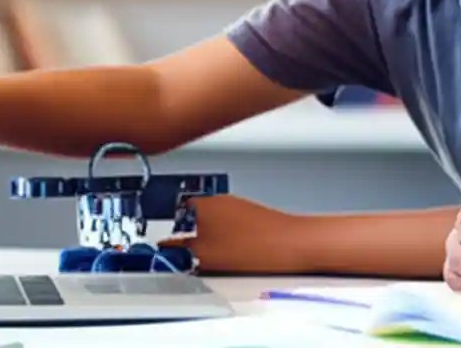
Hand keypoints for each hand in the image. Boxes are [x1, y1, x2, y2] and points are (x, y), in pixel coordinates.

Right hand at [160, 195, 302, 273]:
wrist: (294, 245)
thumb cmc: (255, 247)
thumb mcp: (204, 257)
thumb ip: (180, 252)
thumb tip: (165, 250)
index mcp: (202, 204)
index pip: (173, 215)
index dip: (167, 235)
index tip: (165, 250)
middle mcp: (219, 200)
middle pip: (193, 220)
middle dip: (190, 240)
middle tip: (191, 259)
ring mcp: (238, 207)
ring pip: (212, 226)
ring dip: (210, 242)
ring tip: (217, 260)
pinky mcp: (252, 217)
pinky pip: (230, 230)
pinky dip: (228, 243)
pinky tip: (236, 257)